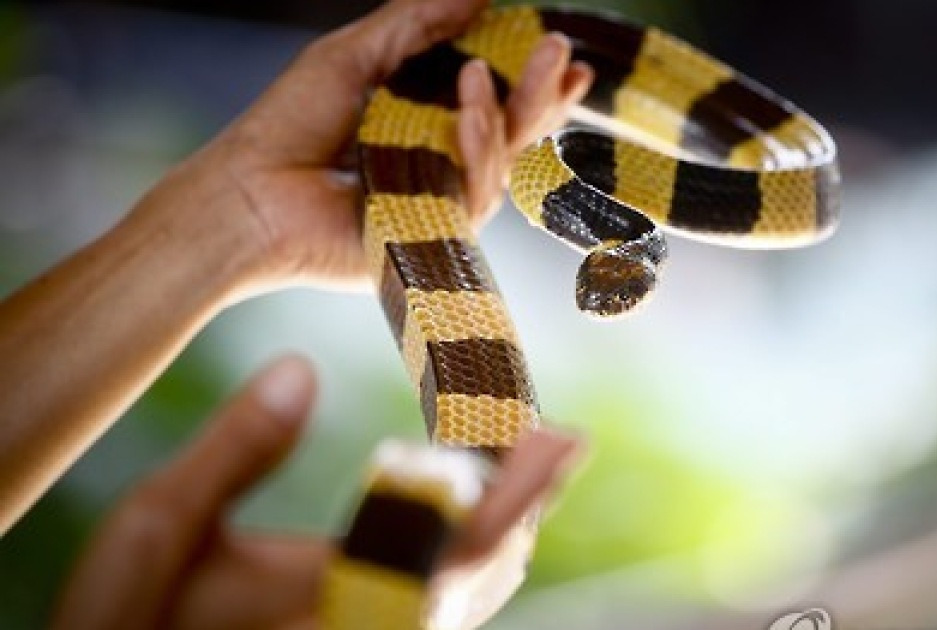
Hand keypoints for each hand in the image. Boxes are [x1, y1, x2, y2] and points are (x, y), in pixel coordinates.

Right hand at [50, 356, 582, 629]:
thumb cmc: (129, 618)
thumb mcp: (160, 527)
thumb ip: (236, 450)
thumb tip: (301, 370)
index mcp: (332, 601)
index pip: (457, 550)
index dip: (519, 496)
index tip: (562, 442)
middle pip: (483, 575)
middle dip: (526, 503)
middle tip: (557, 438)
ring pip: (469, 599)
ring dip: (505, 530)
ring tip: (530, 463)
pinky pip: (439, 612)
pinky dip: (472, 560)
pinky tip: (468, 519)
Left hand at [137, 0, 590, 291]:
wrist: (251, 190)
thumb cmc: (290, 124)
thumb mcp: (356, 55)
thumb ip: (415, 24)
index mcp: (429, 125)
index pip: (497, 103)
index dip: (534, 81)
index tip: (565, 52)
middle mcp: (443, 166)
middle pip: (514, 134)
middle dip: (541, 94)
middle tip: (562, 53)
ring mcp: (442, 205)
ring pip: (501, 163)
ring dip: (503, 115)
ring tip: (480, 75)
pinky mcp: (437, 237)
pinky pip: (477, 194)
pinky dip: (477, 149)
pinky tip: (468, 114)